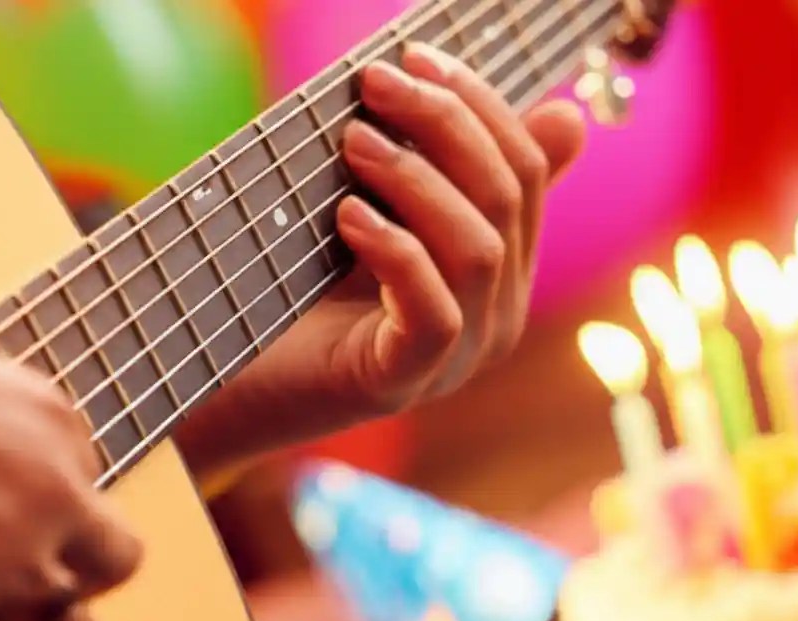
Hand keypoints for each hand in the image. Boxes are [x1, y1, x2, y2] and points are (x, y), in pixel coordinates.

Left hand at [175, 42, 585, 474]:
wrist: (235, 388)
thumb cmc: (302, 296)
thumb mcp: (381, 218)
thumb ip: (441, 172)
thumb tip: (562, 112)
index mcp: (500, 268)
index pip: (527, 170)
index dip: (480, 104)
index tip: (416, 56)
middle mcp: (495, 314)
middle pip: (508, 199)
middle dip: (446, 124)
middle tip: (376, 83)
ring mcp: (457, 357)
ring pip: (478, 250)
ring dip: (416, 181)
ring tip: (354, 142)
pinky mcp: (406, 382)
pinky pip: (432, 312)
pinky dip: (395, 252)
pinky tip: (347, 215)